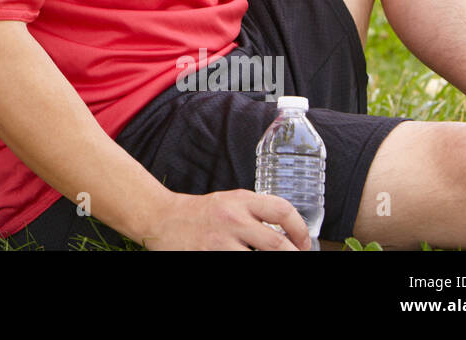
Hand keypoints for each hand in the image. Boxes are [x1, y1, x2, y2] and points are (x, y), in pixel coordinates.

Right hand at [138, 189, 311, 250]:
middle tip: (296, 259)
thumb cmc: (198, 213)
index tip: (304, 244)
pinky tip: (246, 262)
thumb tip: (286, 234)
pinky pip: (239, 264)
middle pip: (277, 244)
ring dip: (272, 262)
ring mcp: (221, 241)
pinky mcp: (209, 255)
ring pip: (260, 259)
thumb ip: (254, 213)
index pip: (282, 210)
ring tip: (273, 262)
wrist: (161, 218)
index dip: (301, 230)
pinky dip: (247, 264)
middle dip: (293, 256)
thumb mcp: (228, 202)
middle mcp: (233, 218)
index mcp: (241, 200)